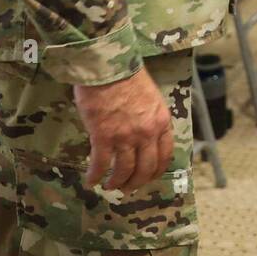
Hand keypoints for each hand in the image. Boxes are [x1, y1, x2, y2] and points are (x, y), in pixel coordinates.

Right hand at [75, 67, 173, 191]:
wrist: (109, 66)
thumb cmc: (128, 76)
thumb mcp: (151, 97)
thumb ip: (151, 118)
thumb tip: (143, 134)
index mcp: (162, 122)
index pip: (165, 155)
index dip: (156, 171)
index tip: (149, 177)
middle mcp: (147, 134)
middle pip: (145, 168)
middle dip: (136, 182)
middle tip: (128, 188)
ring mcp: (125, 137)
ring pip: (124, 171)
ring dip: (116, 182)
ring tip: (109, 187)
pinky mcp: (103, 137)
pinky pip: (101, 164)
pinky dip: (95, 175)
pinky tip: (91, 180)